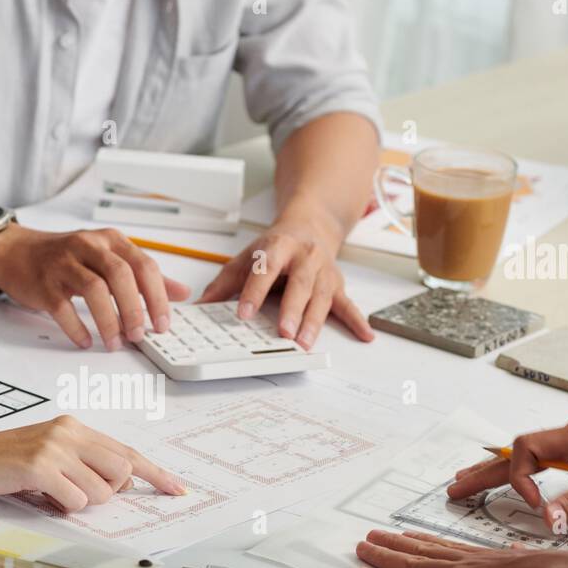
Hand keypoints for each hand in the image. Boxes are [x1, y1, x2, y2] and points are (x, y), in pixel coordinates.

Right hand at [0, 225, 189, 349]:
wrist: (16, 252)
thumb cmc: (67, 258)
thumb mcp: (108, 258)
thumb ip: (144, 275)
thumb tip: (181, 293)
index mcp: (110, 241)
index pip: (144, 265)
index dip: (158, 296)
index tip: (163, 323)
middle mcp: (89, 246)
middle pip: (121, 275)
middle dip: (135, 308)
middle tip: (140, 335)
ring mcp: (64, 263)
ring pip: (94, 289)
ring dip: (109, 321)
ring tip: (115, 342)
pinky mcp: (44, 283)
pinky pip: (63, 307)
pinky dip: (77, 327)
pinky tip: (85, 341)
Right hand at [0, 415, 186, 510]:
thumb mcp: (45, 457)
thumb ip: (79, 464)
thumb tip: (116, 484)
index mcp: (73, 427)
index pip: (126, 451)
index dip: (155, 473)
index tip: (177, 489)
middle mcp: (68, 431)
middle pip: (122, 470)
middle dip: (107, 491)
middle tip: (73, 493)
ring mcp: (55, 446)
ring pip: (101, 491)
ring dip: (79, 502)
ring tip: (47, 493)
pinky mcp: (39, 465)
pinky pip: (76, 500)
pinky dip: (61, 507)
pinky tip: (36, 495)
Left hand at [197, 217, 373, 346]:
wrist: (310, 225)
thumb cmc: (277, 246)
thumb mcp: (247, 257)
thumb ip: (225, 282)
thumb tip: (202, 305)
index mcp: (279, 247)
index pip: (264, 269)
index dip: (253, 291)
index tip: (242, 313)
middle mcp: (305, 257)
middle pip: (299, 285)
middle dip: (292, 310)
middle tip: (283, 333)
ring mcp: (324, 271)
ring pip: (321, 297)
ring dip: (314, 321)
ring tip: (305, 343)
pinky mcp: (337, 285)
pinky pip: (348, 304)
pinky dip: (357, 320)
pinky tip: (365, 335)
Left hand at [355, 530, 567, 567]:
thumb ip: (530, 563)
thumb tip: (522, 555)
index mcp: (495, 559)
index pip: (453, 549)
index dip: (429, 542)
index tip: (411, 535)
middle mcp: (472, 562)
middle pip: (425, 550)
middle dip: (397, 543)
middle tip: (373, 535)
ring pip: (410, 563)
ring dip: (382, 556)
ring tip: (362, 546)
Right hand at [446, 413, 567, 528]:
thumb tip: (547, 521)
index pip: (527, 449)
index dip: (520, 480)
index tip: (534, 507)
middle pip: (517, 450)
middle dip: (484, 472)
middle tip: (454, 490)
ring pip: (528, 451)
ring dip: (498, 469)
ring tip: (467, 482)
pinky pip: (545, 451)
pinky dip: (522, 465)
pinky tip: (509, 476)